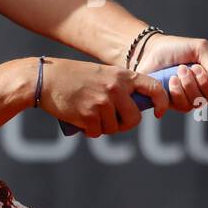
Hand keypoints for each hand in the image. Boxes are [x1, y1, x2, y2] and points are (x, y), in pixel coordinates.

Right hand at [33, 57, 169, 137]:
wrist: (46, 79)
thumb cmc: (74, 77)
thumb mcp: (103, 74)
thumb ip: (120, 87)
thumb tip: (135, 110)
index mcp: (122, 75)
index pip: (154, 88)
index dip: (162, 102)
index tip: (158, 113)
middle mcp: (116, 88)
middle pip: (133, 119)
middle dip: (123, 124)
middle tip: (110, 119)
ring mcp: (103, 103)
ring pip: (113, 128)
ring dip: (103, 127)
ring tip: (89, 113)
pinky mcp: (89, 116)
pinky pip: (97, 133)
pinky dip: (89, 130)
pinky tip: (80, 118)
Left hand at [131, 34, 207, 110]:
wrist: (152, 52)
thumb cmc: (178, 48)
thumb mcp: (200, 48)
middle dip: (204, 83)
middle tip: (193, 68)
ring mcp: (192, 98)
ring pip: (199, 103)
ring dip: (189, 85)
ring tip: (179, 70)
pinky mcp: (176, 104)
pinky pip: (184, 106)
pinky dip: (177, 92)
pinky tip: (172, 81)